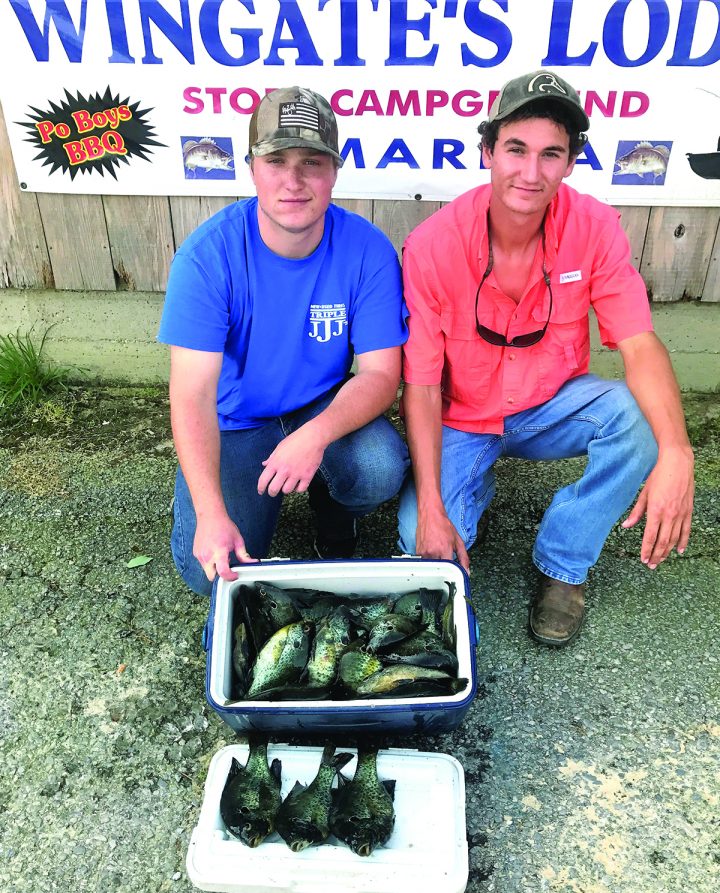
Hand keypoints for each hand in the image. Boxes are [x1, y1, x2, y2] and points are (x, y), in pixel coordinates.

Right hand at [193, 513, 255, 582]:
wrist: (210, 516)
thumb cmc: (224, 526)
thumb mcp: (238, 540)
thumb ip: (244, 555)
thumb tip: (252, 563)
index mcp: (219, 551)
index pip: (222, 572)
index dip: (230, 577)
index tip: (235, 575)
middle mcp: (207, 555)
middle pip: (212, 577)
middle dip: (220, 576)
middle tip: (228, 567)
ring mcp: (200, 554)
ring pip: (207, 571)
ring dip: (215, 568)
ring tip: (222, 556)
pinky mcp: (196, 553)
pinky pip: (203, 564)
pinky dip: (210, 562)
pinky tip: (215, 552)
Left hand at [257, 427, 325, 496]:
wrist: (313, 437)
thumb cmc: (295, 440)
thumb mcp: (280, 447)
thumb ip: (272, 458)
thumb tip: (264, 464)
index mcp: (275, 462)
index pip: (263, 480)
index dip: (260, 488)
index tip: (261, 491)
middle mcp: (284, 470)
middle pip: (274, 489)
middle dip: (272, 493)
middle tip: (273, 492)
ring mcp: (296, 474)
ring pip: (287, 490)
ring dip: (286, 489)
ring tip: (287, 485)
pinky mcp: (307, 476)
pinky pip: (300, 489)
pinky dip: (298, 489)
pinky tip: (298, 484)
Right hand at [416, 508, 469, 572]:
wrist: (431, 515)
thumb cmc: (444, 526)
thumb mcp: (458, 541)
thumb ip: (464, 557)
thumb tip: (466, 571)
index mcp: (445, 549)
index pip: (450, 569)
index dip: (453, 573)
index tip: (454, 575)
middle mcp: (433, 552)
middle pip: (440, 570)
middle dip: (444, 570)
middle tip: (446, 566)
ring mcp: (424, 553)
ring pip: (431, 568)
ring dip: (436, 565)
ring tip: (438, 555)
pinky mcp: (417, 552)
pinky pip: (424, 563)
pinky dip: (429, 561)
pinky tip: (432, 552)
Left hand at [622, 447, 694, 568]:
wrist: (678, 463)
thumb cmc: (658, 476)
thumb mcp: (644, 493)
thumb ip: (636, 512)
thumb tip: (626, 526)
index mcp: (656, 511)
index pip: (650, 536)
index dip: (647, 550)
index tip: (643, 559)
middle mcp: (670, 515)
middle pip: (663, 541)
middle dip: (657, 555)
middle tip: (651, 565)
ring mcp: (681, 513)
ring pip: (675, 538)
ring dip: (668, 551)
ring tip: (661, 561)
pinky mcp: (688, 511)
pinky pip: (686, 530)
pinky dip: (683, 541)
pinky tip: (680, 550)